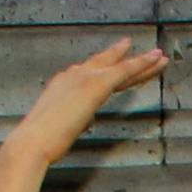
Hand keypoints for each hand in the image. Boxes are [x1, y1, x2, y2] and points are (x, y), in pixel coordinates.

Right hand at [5, 39, 170, 168]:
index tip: (115, 61)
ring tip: (159, 56)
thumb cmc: (41, 142)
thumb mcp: (59, 127)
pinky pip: (125, 70)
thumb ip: (75, 120)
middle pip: (106, 64)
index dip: (105, 67)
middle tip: (138, 49)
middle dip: (123, 56)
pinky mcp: (97, 84)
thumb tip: (85, 121)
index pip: (90, 73)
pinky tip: (155, 59)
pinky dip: (141, 64)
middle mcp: (74, 75)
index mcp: (63, 84)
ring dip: (142, 61)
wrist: (33, 140)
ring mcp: (85, 77)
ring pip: (120, 66)